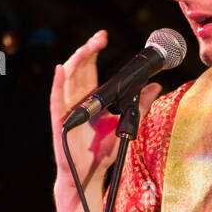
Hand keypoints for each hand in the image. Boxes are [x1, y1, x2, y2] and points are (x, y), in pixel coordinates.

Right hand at [50, 29, 162, 188]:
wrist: (90, 175)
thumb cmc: (103, 152)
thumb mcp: (126, 123)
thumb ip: (140, 104)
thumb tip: (156, 86)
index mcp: (90, 97)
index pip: (90, 67)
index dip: (94, 51)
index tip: (103, 36)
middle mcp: (77, 99)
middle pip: (79, 68)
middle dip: (89, 50)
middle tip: (100, 37)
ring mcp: (68, 109)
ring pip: (68, 78)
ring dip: (77, 60)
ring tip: (88, 47)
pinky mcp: (60, 121)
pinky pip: (56, 99)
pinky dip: (57, 83)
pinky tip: (60, 69)